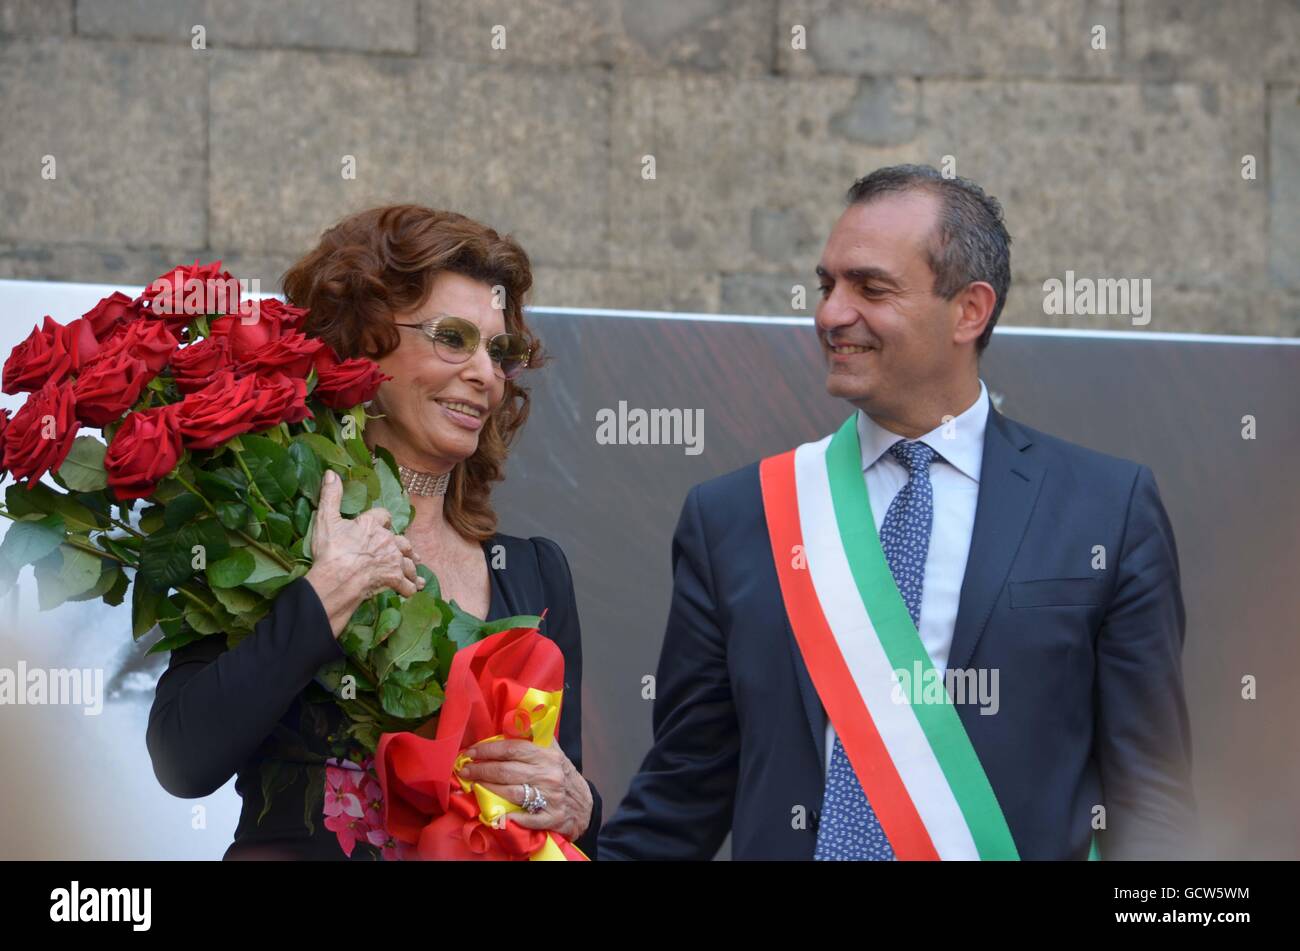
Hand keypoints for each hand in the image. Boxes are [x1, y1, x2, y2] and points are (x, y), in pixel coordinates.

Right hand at [305, 469, 423, 637]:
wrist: (338, 578)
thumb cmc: (332, 550)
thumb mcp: (327, 520)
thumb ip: (331, 495)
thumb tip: (331, 472)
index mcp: (373, 525)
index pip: (384, 516)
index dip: (383, 519)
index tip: (381, 523)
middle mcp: (388, 541)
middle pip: (402, 541)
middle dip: (403, 546)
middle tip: (407, 551)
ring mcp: (393, 561)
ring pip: (408, 563)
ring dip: (411, 567)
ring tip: (415, 570)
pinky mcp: (395, 579)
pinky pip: (407, 584)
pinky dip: (411, 587)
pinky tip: (413, 589)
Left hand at [456, 739, 593, 841]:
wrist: (583, 804)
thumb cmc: (562, 774)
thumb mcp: (553, 751)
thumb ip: (535, 736)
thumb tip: (514, 719)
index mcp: (547, 755)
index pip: (512, 749)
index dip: (488, 750)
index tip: (470, 752)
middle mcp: (548, 774)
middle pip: (507, 771)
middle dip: (481, 770)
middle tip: (464, 770)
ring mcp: (550, 797)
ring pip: (513, 792)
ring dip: (489, 789)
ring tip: (472, 786)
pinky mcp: (551, 817)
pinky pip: (529, 819)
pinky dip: (513, 818)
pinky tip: (497, 816)